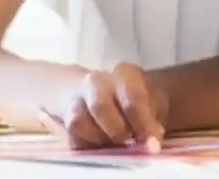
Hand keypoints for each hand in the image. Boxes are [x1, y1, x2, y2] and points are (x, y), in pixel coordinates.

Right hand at [37, 62, 167, 151]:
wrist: (91, 91)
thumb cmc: (129, 99)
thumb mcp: (148, 102)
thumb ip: (151, 120)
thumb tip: (153, 139)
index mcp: (124, 73)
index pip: (132, 98)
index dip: (143, 124)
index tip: (151, 142)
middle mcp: (97, 81)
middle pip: (101, 107)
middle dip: (117, 130)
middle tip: (128, 141)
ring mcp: (77, 97)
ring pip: (80, 122)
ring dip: (100, 138)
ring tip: (114, 141)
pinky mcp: (65, 116)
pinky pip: (72, 136)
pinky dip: (88, 144)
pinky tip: (101, 141)